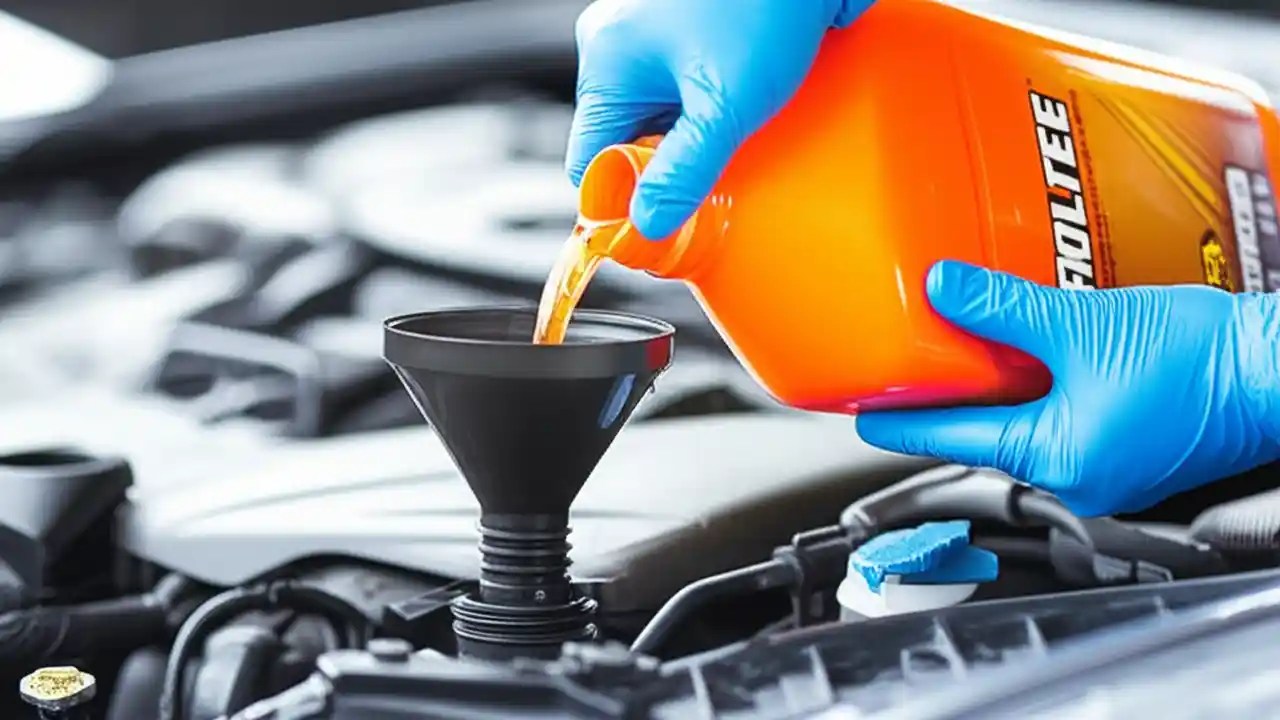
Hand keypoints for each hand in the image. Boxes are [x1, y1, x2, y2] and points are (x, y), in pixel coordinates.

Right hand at [565, 0, 874, 239]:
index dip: (621, 202)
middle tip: (709, 188)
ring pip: (654, 114)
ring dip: (689, 138)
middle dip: (663, 168)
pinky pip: (679, 86)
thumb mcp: (725, 107)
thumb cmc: (768, 7)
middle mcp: (617, 40)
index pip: (589, 161)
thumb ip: (684, 173)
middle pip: (623, 138)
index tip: (660, 228)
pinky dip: (704, 108)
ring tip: (731, 141)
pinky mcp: (684, 25)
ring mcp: (650, 29)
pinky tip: (739, 113)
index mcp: (607, 60)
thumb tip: (647, 224)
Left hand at [856, 260, 1279, 516]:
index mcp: (1052, 457)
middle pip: (986, 430)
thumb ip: (1002, 308)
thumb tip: (945, 288)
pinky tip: (1035, 346)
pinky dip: (1041, 384)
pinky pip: (1065, 415)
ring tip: (967, 342)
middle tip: (912, 362)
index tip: (861, 411)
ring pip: (1028, 421)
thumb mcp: (1080, 325)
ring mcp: (1106, 464)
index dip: (898, 421)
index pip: (948, 440)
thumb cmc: (1202, 361)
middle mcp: (1075, 475)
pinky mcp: (1132, 445)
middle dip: (951, 394)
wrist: (1279, 368)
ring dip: (999, 383)